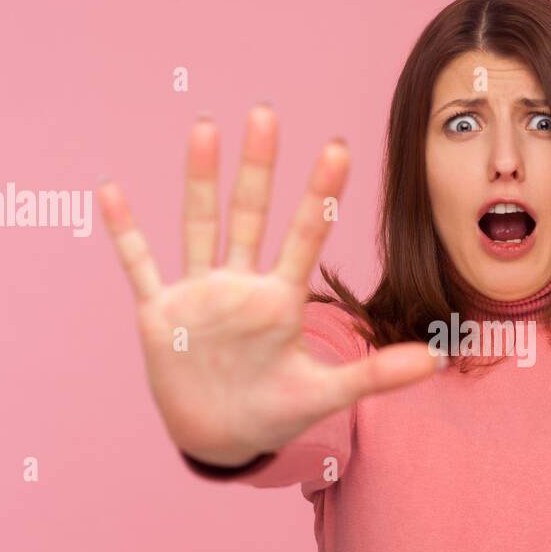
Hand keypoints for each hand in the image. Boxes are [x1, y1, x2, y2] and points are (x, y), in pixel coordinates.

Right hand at [99, 105, 440, 466]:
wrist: (220, 438)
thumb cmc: (275, 410)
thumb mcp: (327, 395)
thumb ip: (377, 374)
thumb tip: (438, 361)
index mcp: (280, 299)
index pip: (305, 236)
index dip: (319, 196)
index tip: (339, 148)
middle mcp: (240, 285)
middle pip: (251, 215)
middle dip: (259, 167)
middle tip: (267, 113)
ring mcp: (199, 294)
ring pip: (200, 226)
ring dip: (200, 179)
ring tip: (206, 127)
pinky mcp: (161, 314)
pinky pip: (140, 266)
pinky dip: (126, 233)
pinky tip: (112, 191)